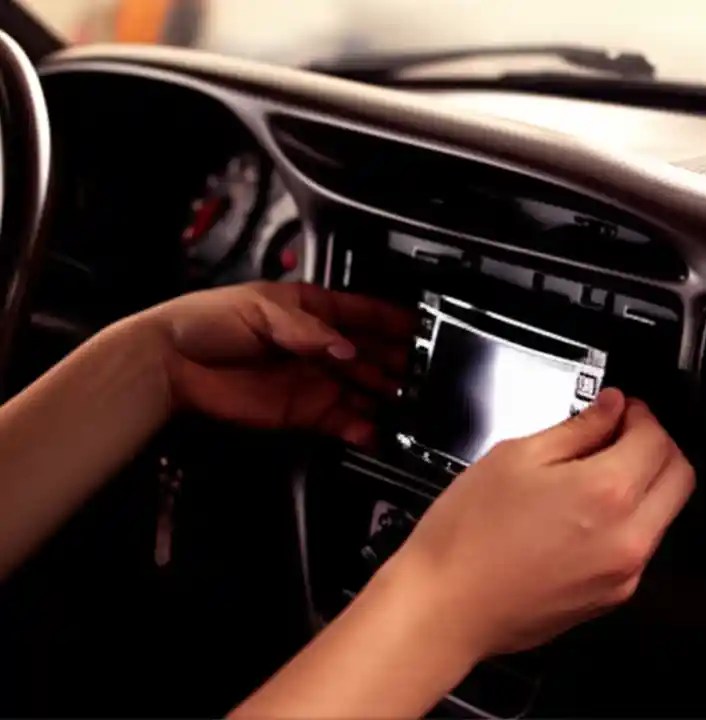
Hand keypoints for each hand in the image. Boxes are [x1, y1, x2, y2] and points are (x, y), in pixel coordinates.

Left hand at [140, 281, 414, 444]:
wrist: (170, 365)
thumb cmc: (206, 323)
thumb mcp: (260, 311)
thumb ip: (308, 331)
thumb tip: (346, 350)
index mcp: (311, 310)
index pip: (363, 313)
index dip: (394, 320)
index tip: (423, 327)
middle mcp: (319, 346)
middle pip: (371, 355)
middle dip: (399, 363)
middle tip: (426, 373)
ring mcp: (313, 380)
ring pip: (363, 390)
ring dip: (387, 398)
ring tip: (411, 406)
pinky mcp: (303, 412)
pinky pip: (342, 421)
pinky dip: (362, 429)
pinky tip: (377, 432)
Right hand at [384, 388, 694, 658]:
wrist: (445, 609)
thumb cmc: (467, 538)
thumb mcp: (516, 457)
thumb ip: (577, 428)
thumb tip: (610, 409)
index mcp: (606, 493)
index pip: (656, 438)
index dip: (639, 414)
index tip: (620, 408)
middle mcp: (627, 537)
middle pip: (680, 476)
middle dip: (658, 445)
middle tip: (622, 433)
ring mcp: (625, 573)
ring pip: (666, 513)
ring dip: (648, 484)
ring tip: (598, 471)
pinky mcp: (613, 597)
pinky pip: (641, 546)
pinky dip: (630, 520)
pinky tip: (587, 512)